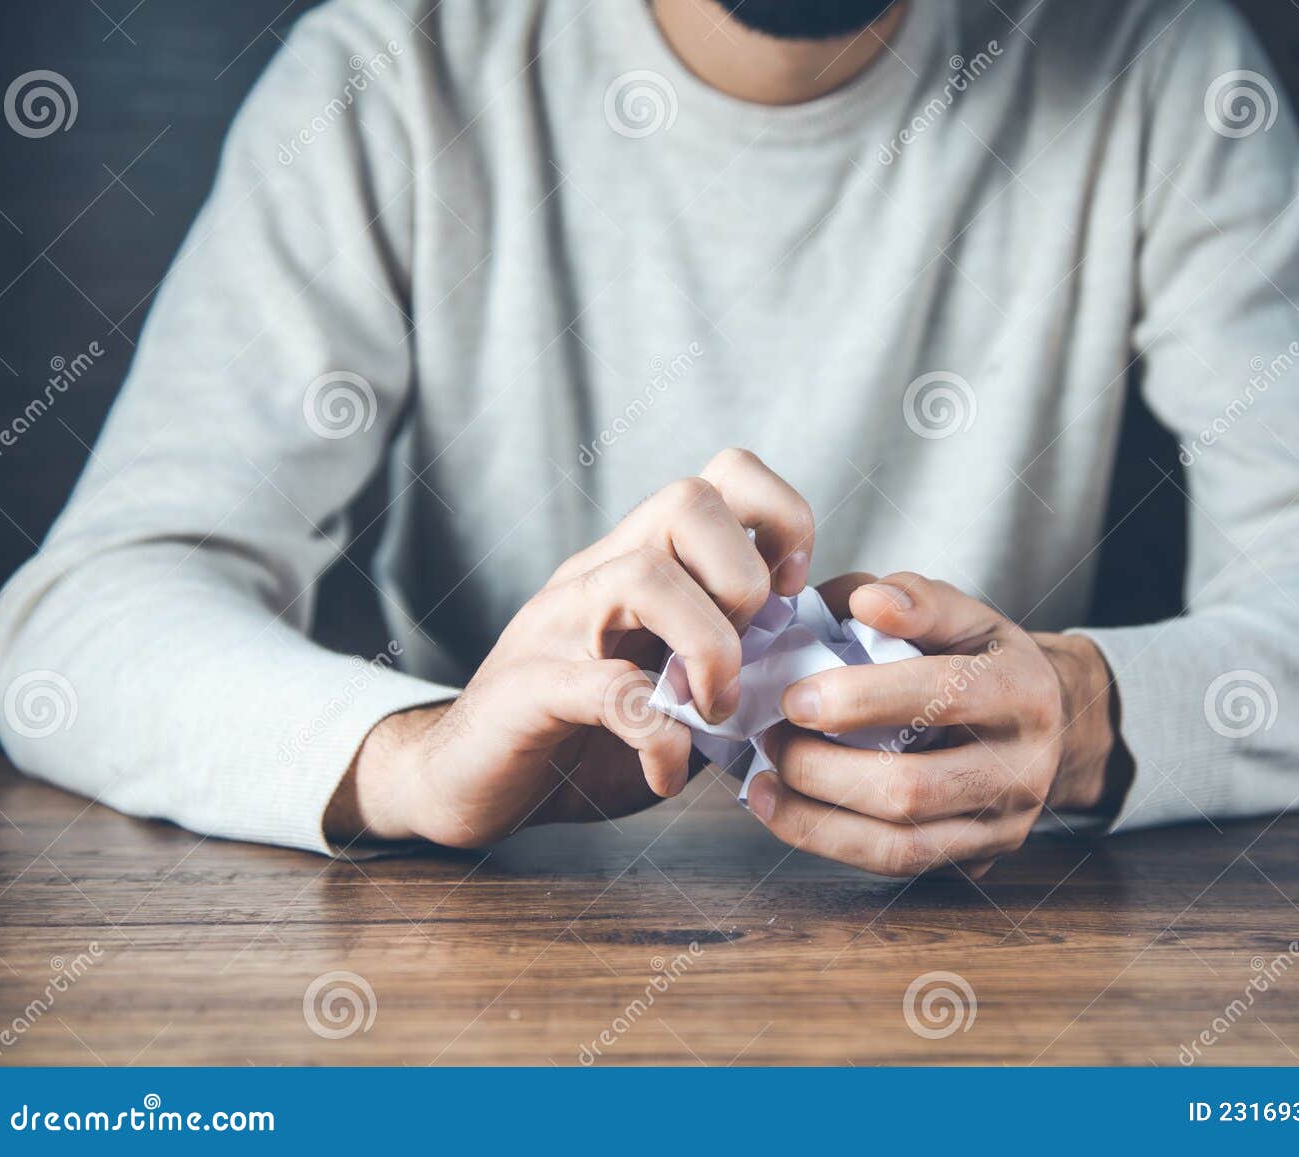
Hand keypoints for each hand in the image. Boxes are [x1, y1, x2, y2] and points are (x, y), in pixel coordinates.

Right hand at [327, 449, 814, 847]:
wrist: (466, 779)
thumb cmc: (587, 732)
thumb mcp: (678, 682)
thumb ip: (742, 654)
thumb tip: (832, 633)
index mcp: (644, 562)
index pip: (723, 476)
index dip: (779, 518)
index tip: (792, 593)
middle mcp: (599, 574)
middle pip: (687, 499)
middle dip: (743, 578)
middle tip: (743, 654)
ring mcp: (558, 625)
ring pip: (642, 577)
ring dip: (706, 648)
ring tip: (712, 711)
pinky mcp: (527, 689)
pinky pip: (601, 686)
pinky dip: (653, 732)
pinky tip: (666, 770)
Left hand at [748, 572, 1127, 877]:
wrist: (1054, 726)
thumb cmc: (988, 661)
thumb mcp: (966, 614)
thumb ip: (916, 599)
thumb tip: (864, 601)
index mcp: (1021, 691)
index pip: (944, 696)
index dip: (862, 699)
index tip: (794, 697)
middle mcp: (1022, 768)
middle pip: (911, 787)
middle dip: (822, 769)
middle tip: (771, 737)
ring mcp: (1003, 825)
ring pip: (899, 844)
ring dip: (815, 819)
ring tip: (764, 784)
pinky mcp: (978, 857)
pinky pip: (896, 864)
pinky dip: (832, 843)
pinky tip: (788, 813)